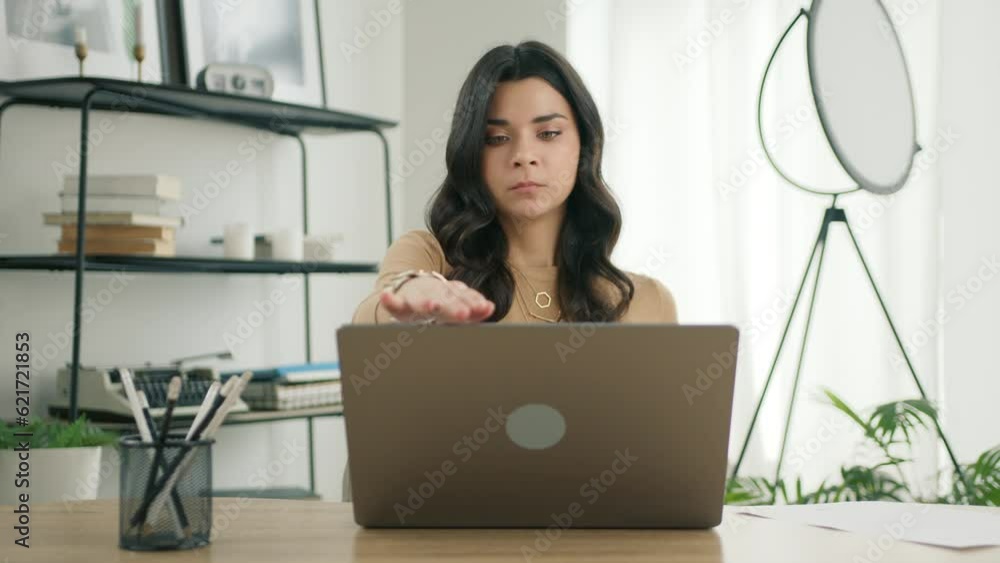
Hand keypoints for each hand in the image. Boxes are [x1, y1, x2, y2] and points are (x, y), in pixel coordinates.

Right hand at [379, 275, 494, 322]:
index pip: (462, 297)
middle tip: (464, 314)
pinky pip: (392, 302)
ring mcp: (415, 297)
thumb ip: (473, 308)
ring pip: (420, 301)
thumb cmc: (437, 299)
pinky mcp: (398, 303)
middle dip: (454, 307)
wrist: (409, 287)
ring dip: (425, 303)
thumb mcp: (456, 302)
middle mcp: (432, 293)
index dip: (473, 302)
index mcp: (449, 293)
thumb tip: (490, 308)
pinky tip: (387, 296)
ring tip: (432, 306)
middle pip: (445, 299)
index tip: (483, 308)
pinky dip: (389, 299)